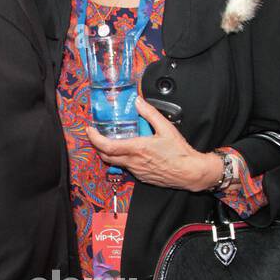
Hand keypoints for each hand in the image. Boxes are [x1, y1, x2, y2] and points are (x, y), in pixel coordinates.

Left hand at [87, 96, 225, 191]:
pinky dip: (123, 159)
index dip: (94, 138)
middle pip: (105, 156)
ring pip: (115, 162)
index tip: (90, 130)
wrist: (189, 172)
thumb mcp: (166, 128)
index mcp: (137, 148)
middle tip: (97, 135)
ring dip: (110, 152)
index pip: (107, 146)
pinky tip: (130, 151)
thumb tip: (138, 102)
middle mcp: (133, 162)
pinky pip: (126, 167)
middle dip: (97, 145)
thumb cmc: (179, 152)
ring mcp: (136, 171)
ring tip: (113, 140)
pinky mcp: (141, 177)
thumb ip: (149, 113)